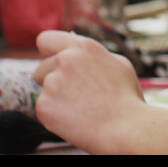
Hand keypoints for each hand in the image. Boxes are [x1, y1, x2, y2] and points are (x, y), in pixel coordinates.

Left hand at [32, 30, 146, 153]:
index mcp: (84, 47)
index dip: (48, 53)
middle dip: (52, 78)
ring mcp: (52, 82)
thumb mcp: (118, 64)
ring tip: (80, 106)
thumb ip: (93, 53)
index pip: (46, 39)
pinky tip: (74, 117)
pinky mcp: (44, 105)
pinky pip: (44, 108)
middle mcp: (65, 60)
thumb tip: (72, 42)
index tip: (54, 63)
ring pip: (43, 89)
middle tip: (74, 92)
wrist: (124, 127)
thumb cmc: (126, 97)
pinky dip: (55, 114)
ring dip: (55, 96)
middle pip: (41, 68)